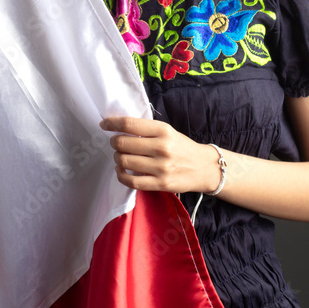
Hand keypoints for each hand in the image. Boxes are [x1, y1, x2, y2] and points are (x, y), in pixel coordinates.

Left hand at [100, 116, 221, 193]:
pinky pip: (131, 181)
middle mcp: (162, 148)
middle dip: (114, 142)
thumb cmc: (182, 147)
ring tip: (121, 157)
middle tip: (116, 143)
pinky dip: (121, 175)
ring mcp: (161, 167)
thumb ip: (146, 130)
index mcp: (163, 130)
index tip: (104, 124)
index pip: (130, 124)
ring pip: (124, 161)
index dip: (112, 123)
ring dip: (117, 158)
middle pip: (123, 143)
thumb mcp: (168, 132)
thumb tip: (118, 127)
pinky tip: (121, 170)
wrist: (204, 168)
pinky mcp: (161, 184)